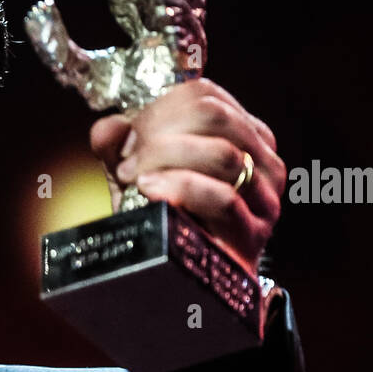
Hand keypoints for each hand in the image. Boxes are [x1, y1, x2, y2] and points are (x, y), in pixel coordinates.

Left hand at [89, 78, 284, 278]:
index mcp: (240, 132)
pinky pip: (223, 198)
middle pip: (213, 116)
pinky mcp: (254, 234)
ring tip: (135, 178)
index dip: (157, 109)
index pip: (204, 95)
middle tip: (126, 162)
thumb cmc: (161, 217)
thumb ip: (118, 146)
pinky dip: (182, 188)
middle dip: (159, 134)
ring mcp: (264, 197)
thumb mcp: (136, 173)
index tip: (127, 140)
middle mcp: (262, 159)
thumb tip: (108, 128)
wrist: (179, 276)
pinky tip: (152, 192)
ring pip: (222, 153)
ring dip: (166, 160)